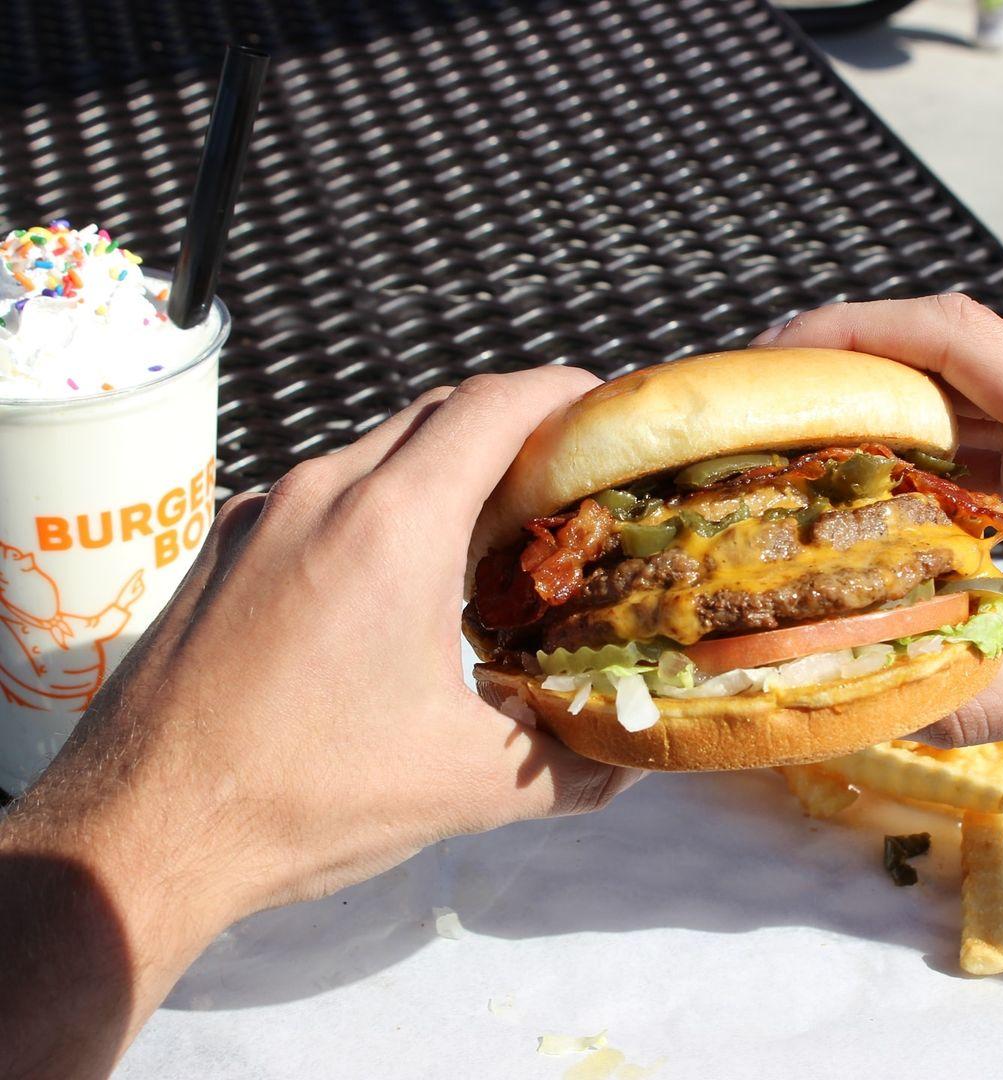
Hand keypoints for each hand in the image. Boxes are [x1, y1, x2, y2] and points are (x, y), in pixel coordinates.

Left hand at [0, 367, 639, 1078]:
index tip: (604, 405)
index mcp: (392, 526)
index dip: (559, 390)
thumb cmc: (304, 796)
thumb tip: (627, 765)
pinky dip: (377, 502)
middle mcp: (322, 492)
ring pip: (375, 451)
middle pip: (437, 414)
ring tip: (485, 527)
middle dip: (510, 425)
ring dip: (440, 467)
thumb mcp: (460, 786)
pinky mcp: (224, 544)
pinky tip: (389, 573)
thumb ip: (567, 771)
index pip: (492, 407)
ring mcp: (262, 512)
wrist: (136, 832)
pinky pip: (322, 493)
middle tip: (563, 474)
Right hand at [751, 293, 1002, 745]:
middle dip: (834, 377)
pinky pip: (970, 445)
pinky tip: (863, 510)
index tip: (773, 358)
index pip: (951, 334)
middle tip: (753, 419)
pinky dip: (907, 466)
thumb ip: (982, 695)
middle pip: (932, 359)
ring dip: (864, 424)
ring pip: (947, 403)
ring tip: (787, 463)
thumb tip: (862, 713)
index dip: (852, 330)